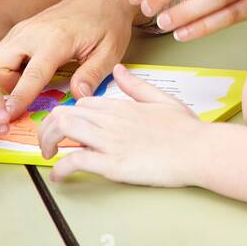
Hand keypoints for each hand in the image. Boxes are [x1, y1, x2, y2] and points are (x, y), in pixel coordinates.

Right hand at [0, 0, 135, 119]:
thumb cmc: (109, 22)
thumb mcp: (110, 52)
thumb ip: (92, 75)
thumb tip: (78, 97)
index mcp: (56, 39)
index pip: (31, 74)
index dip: (18, 98)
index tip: (8, 117)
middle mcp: (33, 32)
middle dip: (5, 87)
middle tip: (30, 93)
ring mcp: (24, 27)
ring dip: (5, 76)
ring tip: (32, 82)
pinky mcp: (22, 28)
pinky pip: (2, 51)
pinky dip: (7, 66)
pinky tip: (30, 69)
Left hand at [38, 63, 204, 187]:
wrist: (199, 150)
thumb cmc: (186, 129)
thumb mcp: (161, 98)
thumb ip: (136, 85)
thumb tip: (120, 70)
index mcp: (121, 105)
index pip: (82, 103)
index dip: (68, 114)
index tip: (65, 127)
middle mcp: (111, 120)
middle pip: (65, 113)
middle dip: (49, 128)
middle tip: (48, 142)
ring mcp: (110, 141)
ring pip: (64, 129)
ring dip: (47, 143)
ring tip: (48, 155)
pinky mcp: (113, 163)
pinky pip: (76, 161)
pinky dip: (60, 168)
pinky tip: (58, 176)